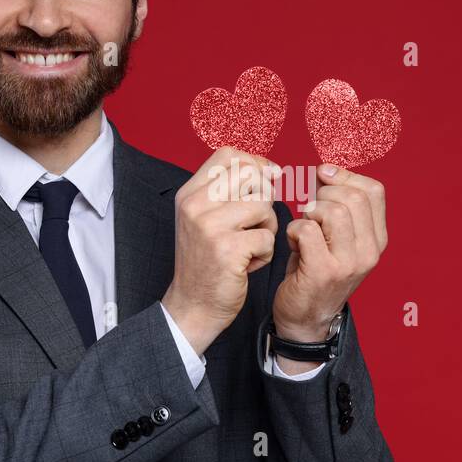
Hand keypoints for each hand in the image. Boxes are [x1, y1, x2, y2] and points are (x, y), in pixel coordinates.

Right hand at [162, 147, 279, 355]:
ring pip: (263, 205)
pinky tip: (248, 263)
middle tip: (255, 223)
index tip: (265, 182)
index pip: (228, 155)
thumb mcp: (205, 218)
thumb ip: (229, 191)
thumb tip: (271, 169)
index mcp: (189, 194)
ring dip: (267, 227)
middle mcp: (195, 205)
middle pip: (251, 176)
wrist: (193, 305)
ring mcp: (209, 227)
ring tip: (251, 245)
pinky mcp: (227, 249)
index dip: (255, 163)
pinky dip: (265, 253)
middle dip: (264, 198)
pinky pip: (267, 237)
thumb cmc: (208, 261)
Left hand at [272, 162, 387, 342]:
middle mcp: (370, 251)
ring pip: (333, 211)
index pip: (374, 191)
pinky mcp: (324, 271)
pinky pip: (307, 229)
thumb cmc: (316, 270)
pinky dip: (294, 229)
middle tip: (309, 209)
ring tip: (303, 227)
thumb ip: (339, 206)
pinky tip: (293, 241)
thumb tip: (324, 170)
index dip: (345, 176)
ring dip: (309, 212)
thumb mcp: (338, 238)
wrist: (305, 318)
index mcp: (377, 239)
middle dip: (323, 194)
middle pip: (353, 197)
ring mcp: (349, 263)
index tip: (323, 178)